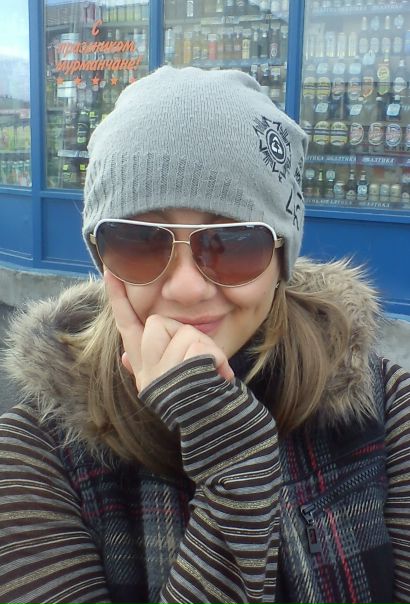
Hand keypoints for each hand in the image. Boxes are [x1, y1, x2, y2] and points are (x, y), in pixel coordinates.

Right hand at [104, 270, 233, 391]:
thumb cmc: (202, 397)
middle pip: (158, 323)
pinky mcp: (176, 379)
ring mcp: (159, 376)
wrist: (219, 425)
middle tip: (201, 360)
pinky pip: (198, 348)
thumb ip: (150, 365)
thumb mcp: (177, 380)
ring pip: (183, 334)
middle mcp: (146, 371)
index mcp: (145, 366)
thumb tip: (125, 358)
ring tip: (213, 372)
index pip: (126, 325)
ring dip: (206, 349)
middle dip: (185, 334)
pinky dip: (215, 359)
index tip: (111, 270)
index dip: (117, 298)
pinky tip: (219, 377)